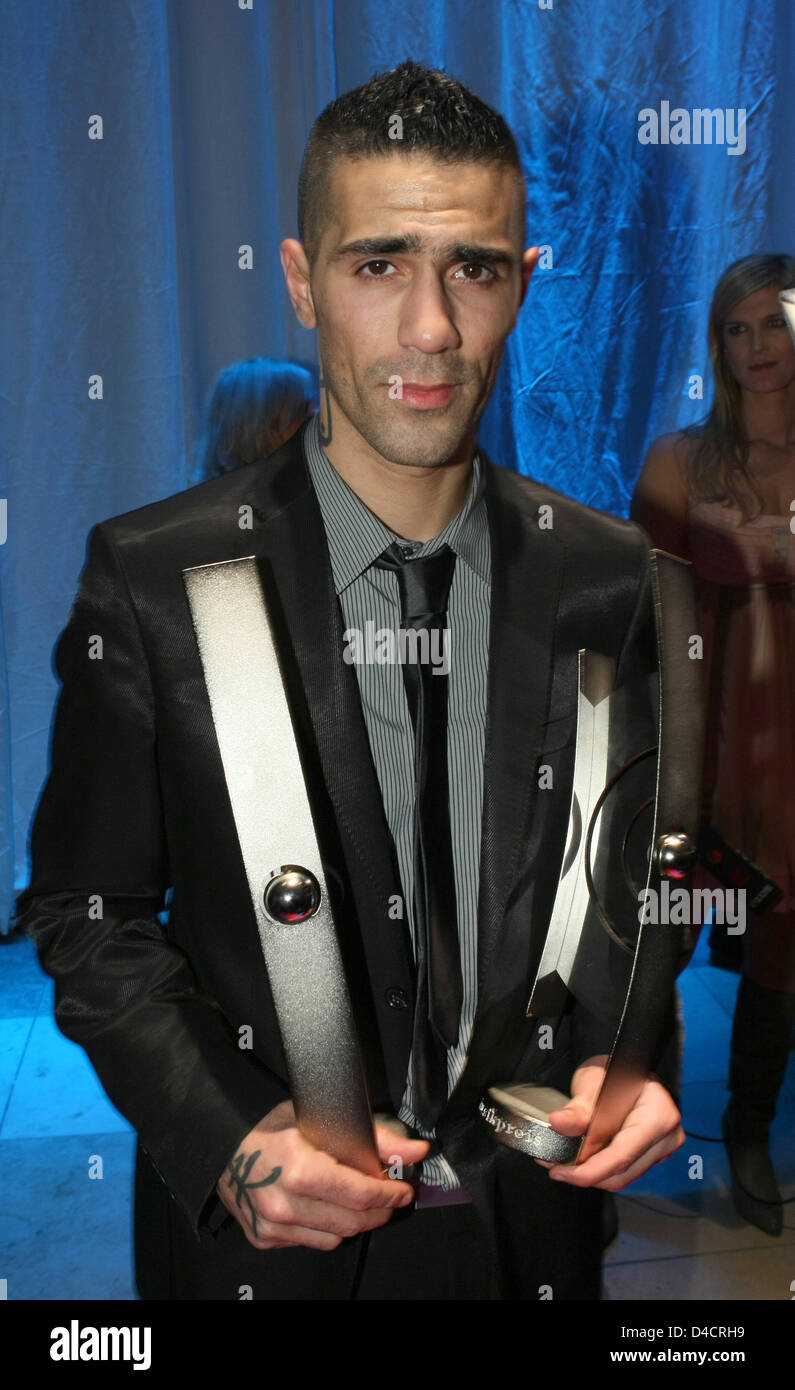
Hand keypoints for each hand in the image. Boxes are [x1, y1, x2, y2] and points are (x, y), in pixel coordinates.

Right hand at [216, 1100, 429, 1250]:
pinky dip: (327, 1228)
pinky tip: (327, 1207)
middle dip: (379, 1210)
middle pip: (352, 1222)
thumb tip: (415, 1150)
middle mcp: (284, 1203)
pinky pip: (312, 1242)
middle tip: (390, 1196)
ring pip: (335, 1238)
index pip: (359, 1194)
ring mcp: (273, 1225)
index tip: (404, 1189)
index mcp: (299, 1169)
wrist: (221, 1146)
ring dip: (356, 1222)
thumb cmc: (270, 1128)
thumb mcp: (320, 1119)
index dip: (389, 1194)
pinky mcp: (265, 1238)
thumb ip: (372, 1136)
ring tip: (360, 1201)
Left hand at [536, 1055, 684, 1189]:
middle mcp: (666, 1134)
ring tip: (564, 1164)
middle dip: (586, 1174)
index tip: (561, 1171)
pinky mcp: (652, 1155)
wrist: (626, 1071)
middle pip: (622, 1171)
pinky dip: (601, 1170)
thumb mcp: (592, 1082)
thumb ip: (578, 1108)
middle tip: (556, 1168)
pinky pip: (624, 1171)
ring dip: (592, 1175)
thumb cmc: (616, 1071)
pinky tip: (582, 1160)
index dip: (589, 1170)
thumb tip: (559, 1122)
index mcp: (659, 1113)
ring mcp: (662, 1147)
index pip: (622, 1154)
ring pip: (622, 1177)